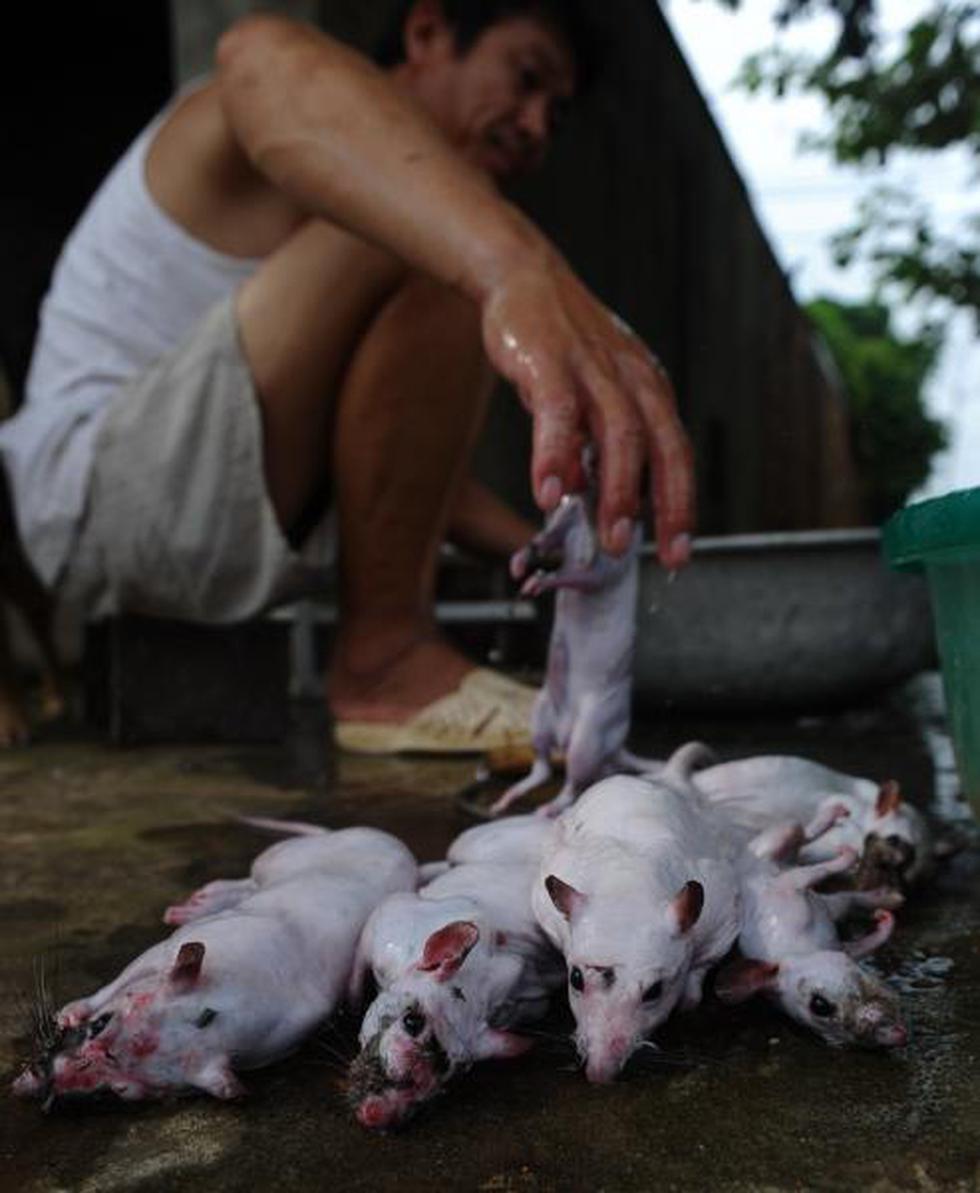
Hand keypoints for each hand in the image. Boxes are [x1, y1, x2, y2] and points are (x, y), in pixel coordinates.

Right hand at [481, 254, 693, 566]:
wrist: (523, 274)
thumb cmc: (558, 342)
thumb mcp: (587, 393)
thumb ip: (590, 444)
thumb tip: (582, 497)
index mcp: (647, 389)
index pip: (675, 453)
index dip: (679, 505)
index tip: (676, 552)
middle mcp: (630, 378)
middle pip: (659, 446)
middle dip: (659, 505)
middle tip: (644, 553)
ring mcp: (592, 366)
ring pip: (619, 432)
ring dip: (617, 489)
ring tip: (609, 535)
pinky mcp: (549, 357)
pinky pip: (558, 413)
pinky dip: (555, 455)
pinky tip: (547, 492)